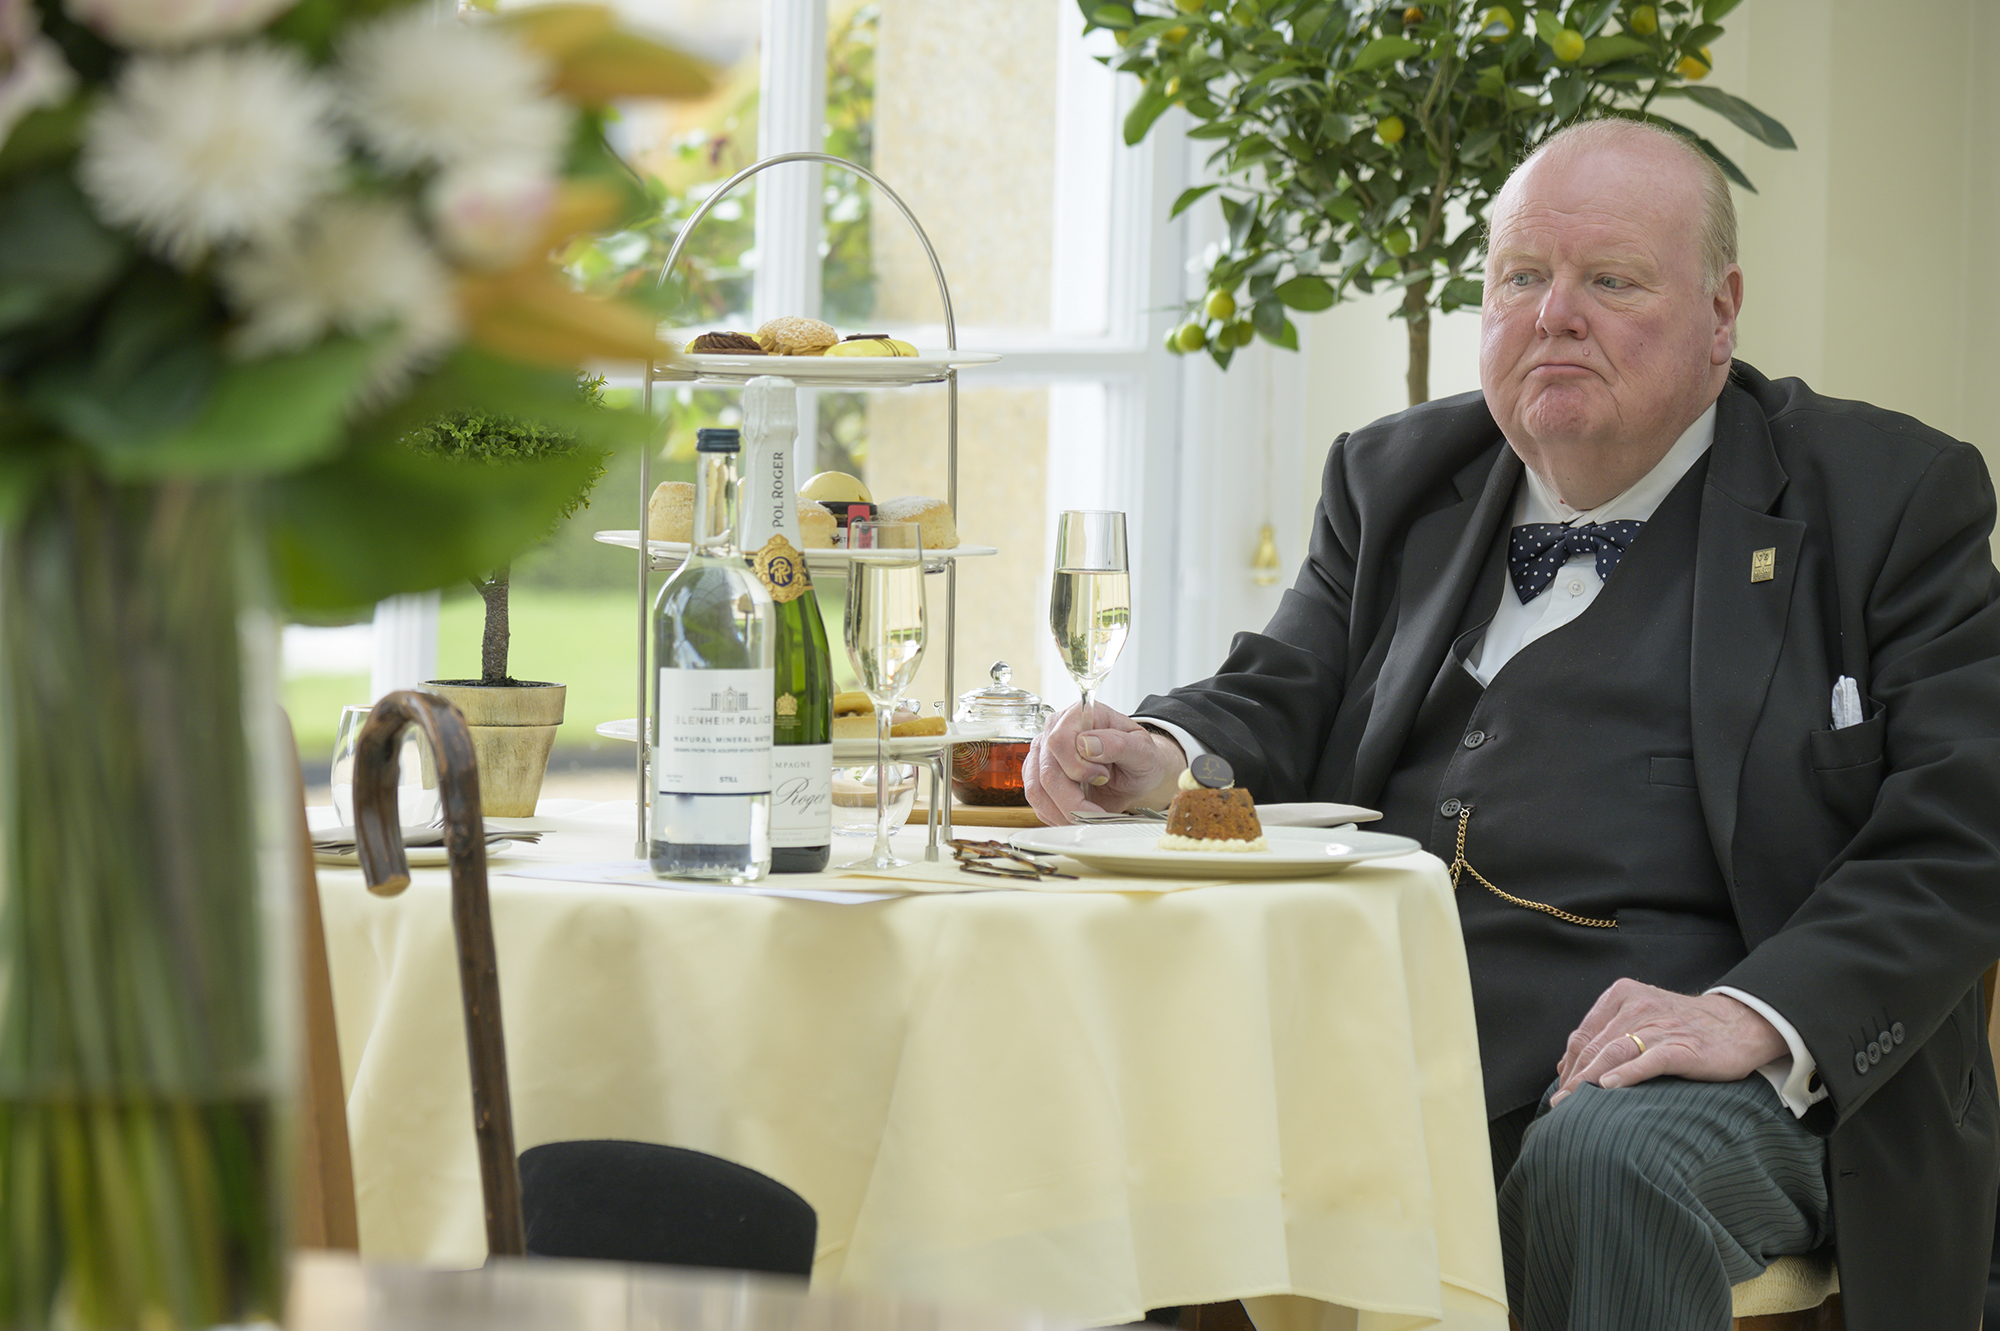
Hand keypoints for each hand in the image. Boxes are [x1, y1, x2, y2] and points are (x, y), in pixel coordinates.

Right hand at [1023, 702, 1186, 825]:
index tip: (1102, 777)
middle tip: (1097, 808)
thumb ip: (1119, 744)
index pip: (1059, 741)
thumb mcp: (1142, 750)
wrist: (1133, 773)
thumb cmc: (1138, 757)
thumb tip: (1086, 744)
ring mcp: (1042, 754)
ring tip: (1087, 815)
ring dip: (1063, 811)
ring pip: (1037, 790)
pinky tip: (1076, 815)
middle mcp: (1054, 730)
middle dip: (1073, 799)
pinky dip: (1056, 815)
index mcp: (1079, 715)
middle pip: (1047, 772)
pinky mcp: (1037, 775)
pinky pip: (1036, 801)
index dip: (1079, 768)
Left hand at [1549, 979, 1788, 1106]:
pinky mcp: (1683, 1046)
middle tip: (1559, 1104)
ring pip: (1614, 1051)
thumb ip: (1606, 1036)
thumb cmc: (1684, 1026)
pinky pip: (1649, 1059)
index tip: (1560, 1088)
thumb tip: (1566, 1065)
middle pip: (1594, 1045)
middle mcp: (1637, 1007)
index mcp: (1622, 996)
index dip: (1568, 1064)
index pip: (1583, 1033)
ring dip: (1589, 1078)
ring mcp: (1660, 1026)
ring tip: (1573, 1102)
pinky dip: (1626, 1073)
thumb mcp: (1640, 1020)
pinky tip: (1609, 1087)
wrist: (1739, 1023)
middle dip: (1574, 1077)